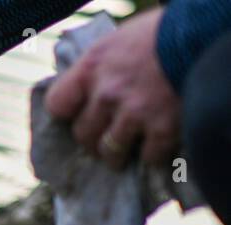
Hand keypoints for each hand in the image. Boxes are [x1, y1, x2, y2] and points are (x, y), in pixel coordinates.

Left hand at [45, 9, 180, 168]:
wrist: (203, 33)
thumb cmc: (164, 31)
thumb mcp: (121, 41)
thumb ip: (103, 67)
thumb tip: (92, 89)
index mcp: (92, 67)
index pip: (58, 104)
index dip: (67, 114)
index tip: (77, 116)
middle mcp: (107, 93)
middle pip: (83, 133)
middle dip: (93, 139)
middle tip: (104, 138)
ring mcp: (134, 113)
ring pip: (110, 151)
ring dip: (116, 155)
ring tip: (124, 153)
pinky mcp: (162, 127)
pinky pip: (148, 156)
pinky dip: (153, 155)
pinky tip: (157, 145)